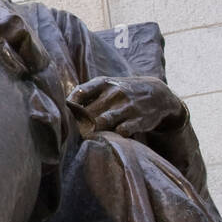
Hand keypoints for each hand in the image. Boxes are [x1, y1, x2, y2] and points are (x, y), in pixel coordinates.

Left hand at [67, 75, 185, 137]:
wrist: (158, 94)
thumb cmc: (123, 91)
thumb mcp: (107, 85)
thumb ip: (87, 93)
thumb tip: (64, 106)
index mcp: (103, 83)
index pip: (79, 93)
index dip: (70, 107)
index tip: (66, 117)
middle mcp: (115, 93)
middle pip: (88, 113)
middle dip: (80, 124)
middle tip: (74, 133)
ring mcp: (127, 107)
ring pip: (102, 122)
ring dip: (93, 132)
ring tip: (88, 137)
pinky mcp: (138, 120)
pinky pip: (121, 132)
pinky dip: (113, 137)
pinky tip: (110, 138)